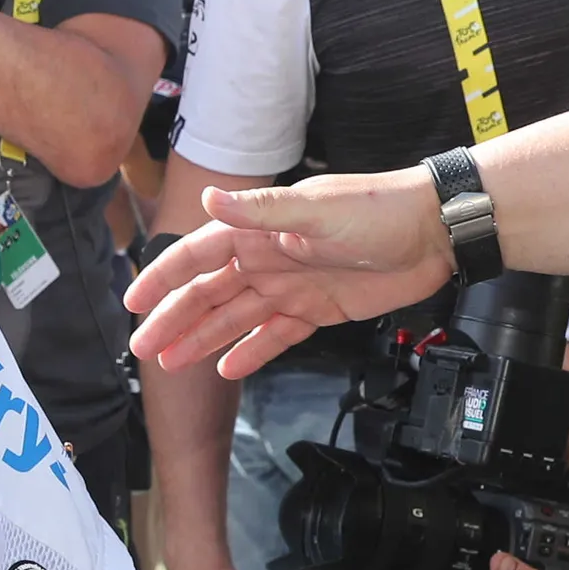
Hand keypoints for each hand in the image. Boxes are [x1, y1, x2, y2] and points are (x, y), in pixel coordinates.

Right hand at [127, 169, 455, 380]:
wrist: (435, 232)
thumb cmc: (380, 212)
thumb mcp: (317, 210)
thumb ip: (262, 212)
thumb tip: (209, 200)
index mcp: (259, 231)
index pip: (197, 256)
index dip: (162, 278)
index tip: (133, 301)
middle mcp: (268, 259)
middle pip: (209, 294)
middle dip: (173, 320)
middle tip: (143, 349)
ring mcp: (291, 286)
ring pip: (235, 318)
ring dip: (202, 339)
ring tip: (171, 364)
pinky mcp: (317, 310)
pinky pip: (275, 335)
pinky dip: (250, 351)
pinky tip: (227, 369)